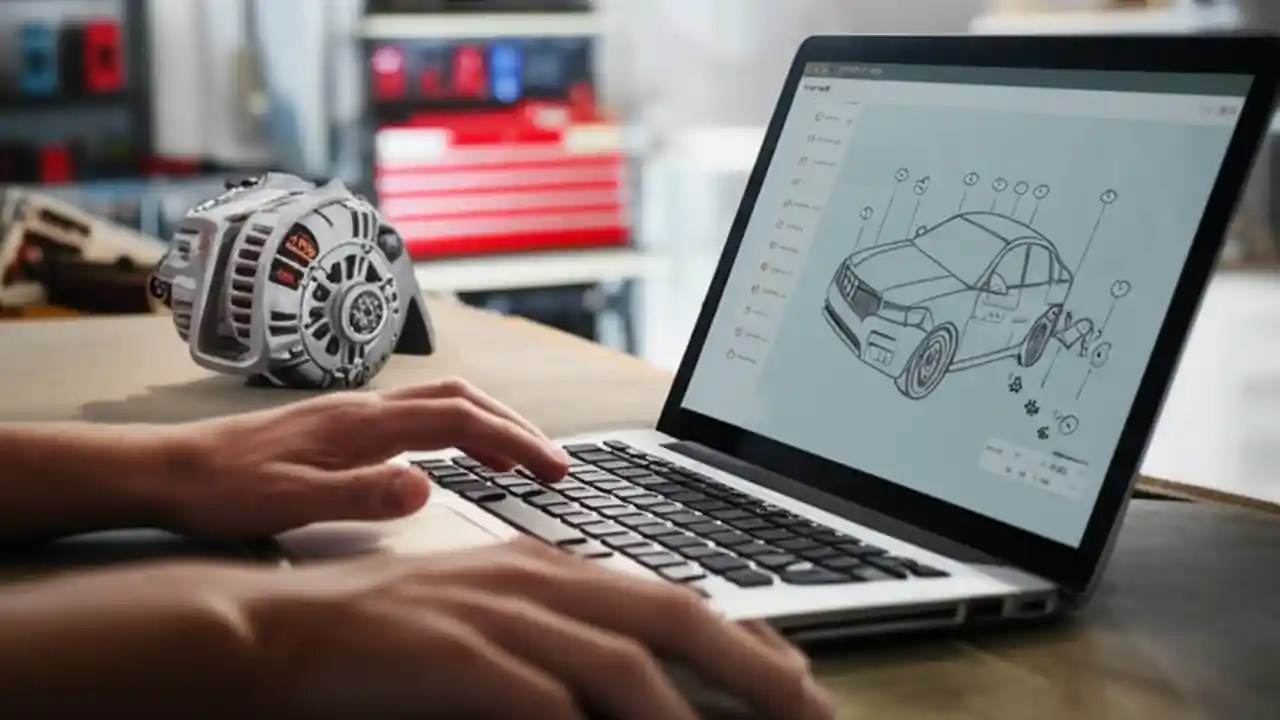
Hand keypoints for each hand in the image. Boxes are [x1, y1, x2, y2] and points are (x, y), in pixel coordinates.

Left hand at [151, 378, 569, 538]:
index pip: (460, 422)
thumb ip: (361, 493)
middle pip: (463, 400)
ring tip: (522, 461)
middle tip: (555, 464)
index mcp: (363, 424)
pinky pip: (420, 416)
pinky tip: (457, 458)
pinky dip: (458, 430)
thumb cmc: (224, 488)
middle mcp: (367, 408)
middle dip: (517, 428)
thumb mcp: (290, 503)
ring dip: (491, 425)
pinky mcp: (346, 425)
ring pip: (444, 403)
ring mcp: (357, 413)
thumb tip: (426, 487)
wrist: (170, 469)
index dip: (515, 441)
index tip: (553, 468)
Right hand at [235, 538, 833, 719]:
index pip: (672, 598)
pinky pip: (542, 702)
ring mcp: (495, 615)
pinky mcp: (453, 654)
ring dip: (685, 718)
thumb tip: (632, 681)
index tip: (800, 680)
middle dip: (756, 668)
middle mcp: (536, 581)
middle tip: (815, 714)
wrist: (277, 628)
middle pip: (672, 620)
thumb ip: (560, 642)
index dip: (746, 638)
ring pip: (621, 664)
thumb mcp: (489, 621)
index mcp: (550, 569)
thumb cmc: (384, 635)